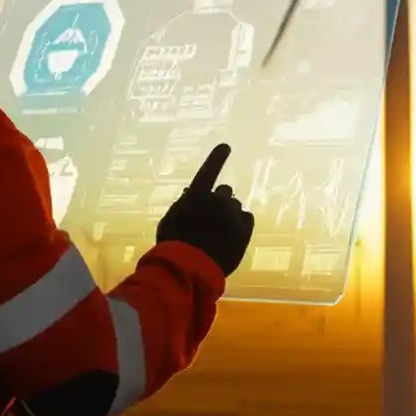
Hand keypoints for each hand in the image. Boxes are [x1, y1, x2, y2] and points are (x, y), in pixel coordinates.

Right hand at [155, 143, 254, 275]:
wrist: (190, 269)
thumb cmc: (174, 247)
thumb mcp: (169, 222)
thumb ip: (181, 206)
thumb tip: (191, 195)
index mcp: (196, 195)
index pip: (208, 171)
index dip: (217, 158)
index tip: (225, 146)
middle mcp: (217, 199)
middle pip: (225, 192)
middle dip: (220, 202)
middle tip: (212, 220)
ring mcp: (232, 213)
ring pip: (235, 206)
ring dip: (229, 215)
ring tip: (218, 235)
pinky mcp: (244, 228)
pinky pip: (246, 218)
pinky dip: (240, 226)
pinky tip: (229, 238)